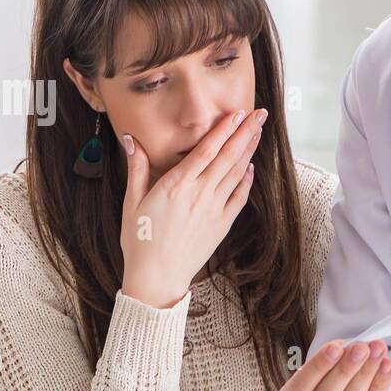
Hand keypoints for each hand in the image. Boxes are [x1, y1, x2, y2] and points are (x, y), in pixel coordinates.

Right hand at [120, 108, 264, 308]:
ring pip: (236, 173)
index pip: (206, 149)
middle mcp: (200, 194)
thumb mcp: (132, 202)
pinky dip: (247, 180)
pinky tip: (251, 167)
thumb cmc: (140, 241)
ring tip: (259, 132)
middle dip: (245, 132)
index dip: (224, 129)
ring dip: (249, 151)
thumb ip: (137, 169)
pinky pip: (239, 197)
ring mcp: (214, 209)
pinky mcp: (222, 224)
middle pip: (228, 156)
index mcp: (177, 185)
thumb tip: (131, 140)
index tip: (237, 113)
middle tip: (260, 114)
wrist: (157, 277)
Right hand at [273, 340, 390, 390]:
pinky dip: (380, 385)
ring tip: (378, 352)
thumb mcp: (321, 374)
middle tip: (362, 348)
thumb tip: (351, 347)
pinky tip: (387, 367)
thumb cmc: (329, 388)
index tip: (336, 347)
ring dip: (366, 373)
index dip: (318, 366)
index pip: (299, 387)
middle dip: (346, 368)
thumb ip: (330, 361)